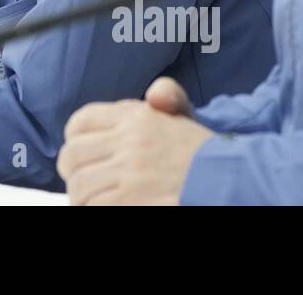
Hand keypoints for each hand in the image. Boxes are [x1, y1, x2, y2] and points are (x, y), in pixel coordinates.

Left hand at [56, 78, 211, 204]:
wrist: (231, 183)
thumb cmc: (203, 155)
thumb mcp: (184, 117)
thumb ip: (166, 97)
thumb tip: (155, 94)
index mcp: (138, 117)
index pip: (82, 121)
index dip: (74, 138)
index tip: (78, 152)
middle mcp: (131, 142)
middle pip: (73, 155)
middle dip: (71, 170)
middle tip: (80, 180)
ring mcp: (130, 174)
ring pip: (80, 185)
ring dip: (82, 195)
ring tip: (93, 199)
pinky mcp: (129, 201)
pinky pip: (94, 205)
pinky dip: (93, 208)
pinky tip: (104, 207)